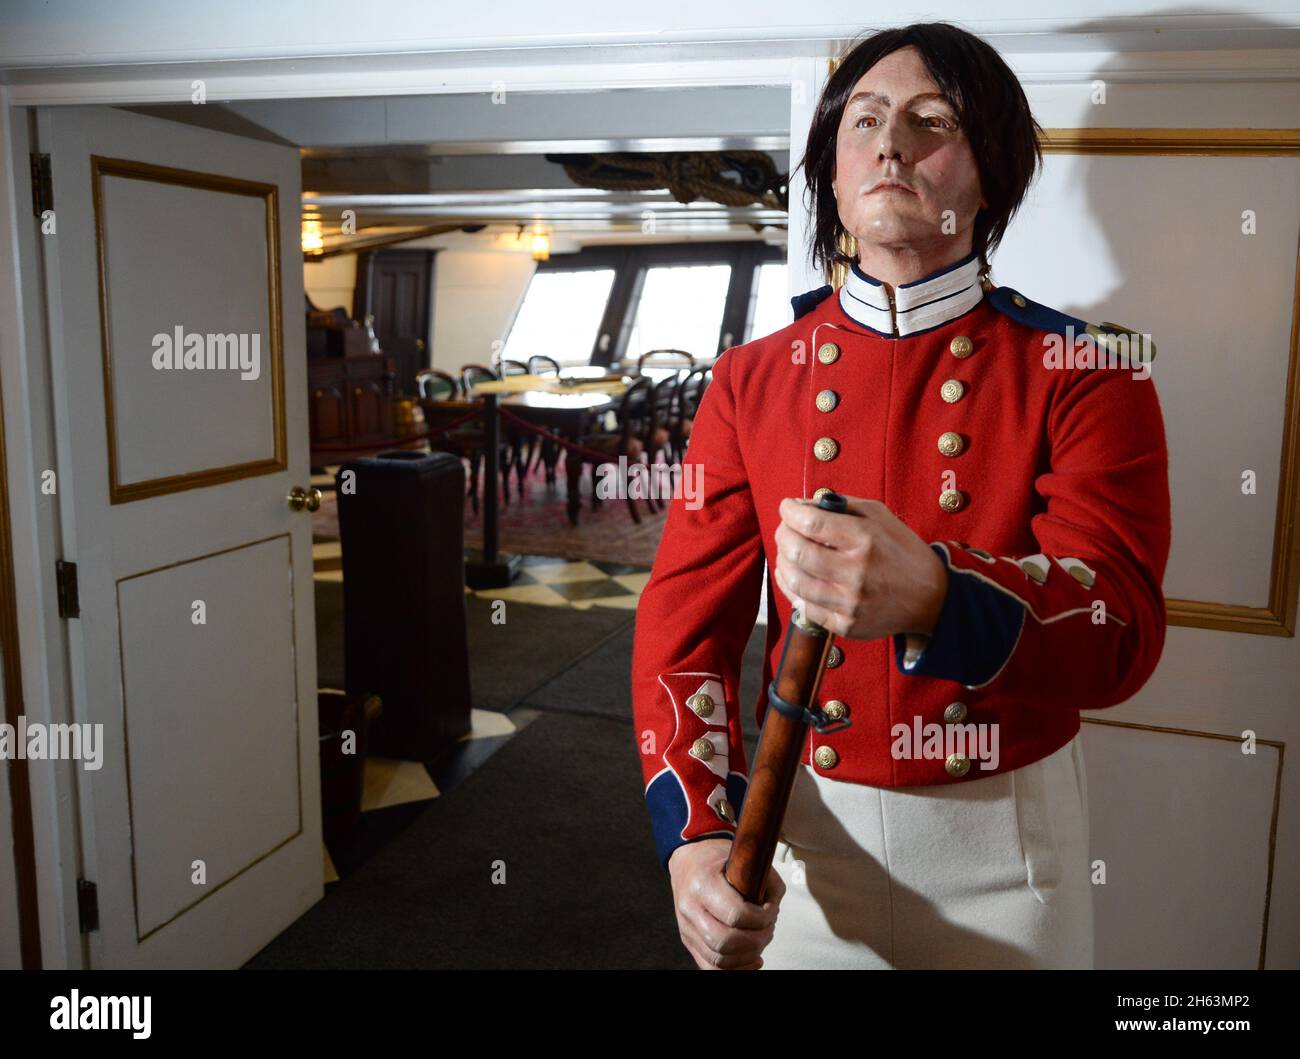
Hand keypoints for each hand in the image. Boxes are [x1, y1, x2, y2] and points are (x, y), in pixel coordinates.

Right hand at [667, 839, 785, 969]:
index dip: (761, 919)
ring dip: (748, 955)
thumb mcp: (745, 858)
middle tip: (769, 929)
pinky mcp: (688, 940)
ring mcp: (686, 927)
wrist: (689, 860)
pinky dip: (736, 969)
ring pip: (719, 958)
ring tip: (761, 940)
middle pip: (725, 942)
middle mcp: (689, 907)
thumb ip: (767, 882)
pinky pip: (710, 967)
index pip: (735, 914)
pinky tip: (753, 958)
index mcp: (703, 882)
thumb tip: (775, 910)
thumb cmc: (719, 859)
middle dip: (756, 940)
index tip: (772, 911)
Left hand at [773, 495, 947, 640]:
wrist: (932, 599)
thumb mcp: (880, 517)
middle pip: (797, 552)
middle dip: (782, 535)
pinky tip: (797, 576)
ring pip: (795, 581)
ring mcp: (850, 603)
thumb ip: (841, 506)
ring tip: (787, 552)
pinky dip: (793, 588)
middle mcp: (856, 573)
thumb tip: (802, 506)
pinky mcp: (846, 626)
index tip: (787, 507)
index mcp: (866, 540)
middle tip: (785, 529)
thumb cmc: (902, 552)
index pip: (812, 524)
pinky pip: (804, 606)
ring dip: (783, 561)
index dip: (790, 513)